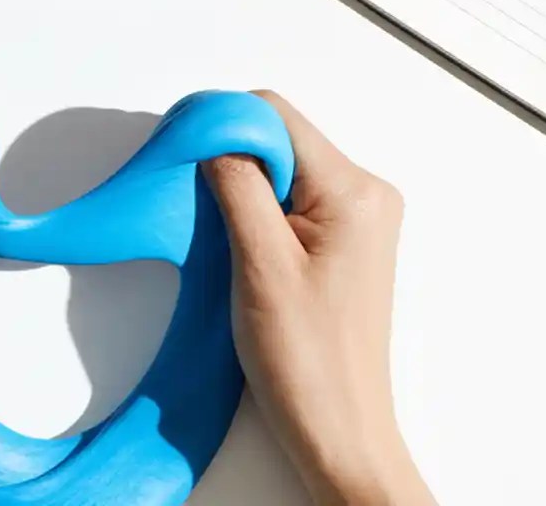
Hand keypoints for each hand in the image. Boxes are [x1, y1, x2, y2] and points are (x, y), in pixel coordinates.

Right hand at [205, 92, 433, 505]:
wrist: (337, 429)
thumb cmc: (306, 360)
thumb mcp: (259, 263)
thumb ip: (237, 187)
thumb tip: (212, 135)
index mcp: (355, 191)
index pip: (275, 117)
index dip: (221, 126)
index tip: (178, 156)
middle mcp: (366, 193)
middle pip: (278, 140)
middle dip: (228, 160)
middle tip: (190, 203)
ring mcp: (358, 217)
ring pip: (280, 170)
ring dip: (239, 190)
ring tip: (217, 237)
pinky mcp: (343, 240)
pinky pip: (289, 200)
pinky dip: (254, 211)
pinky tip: (238, 247)